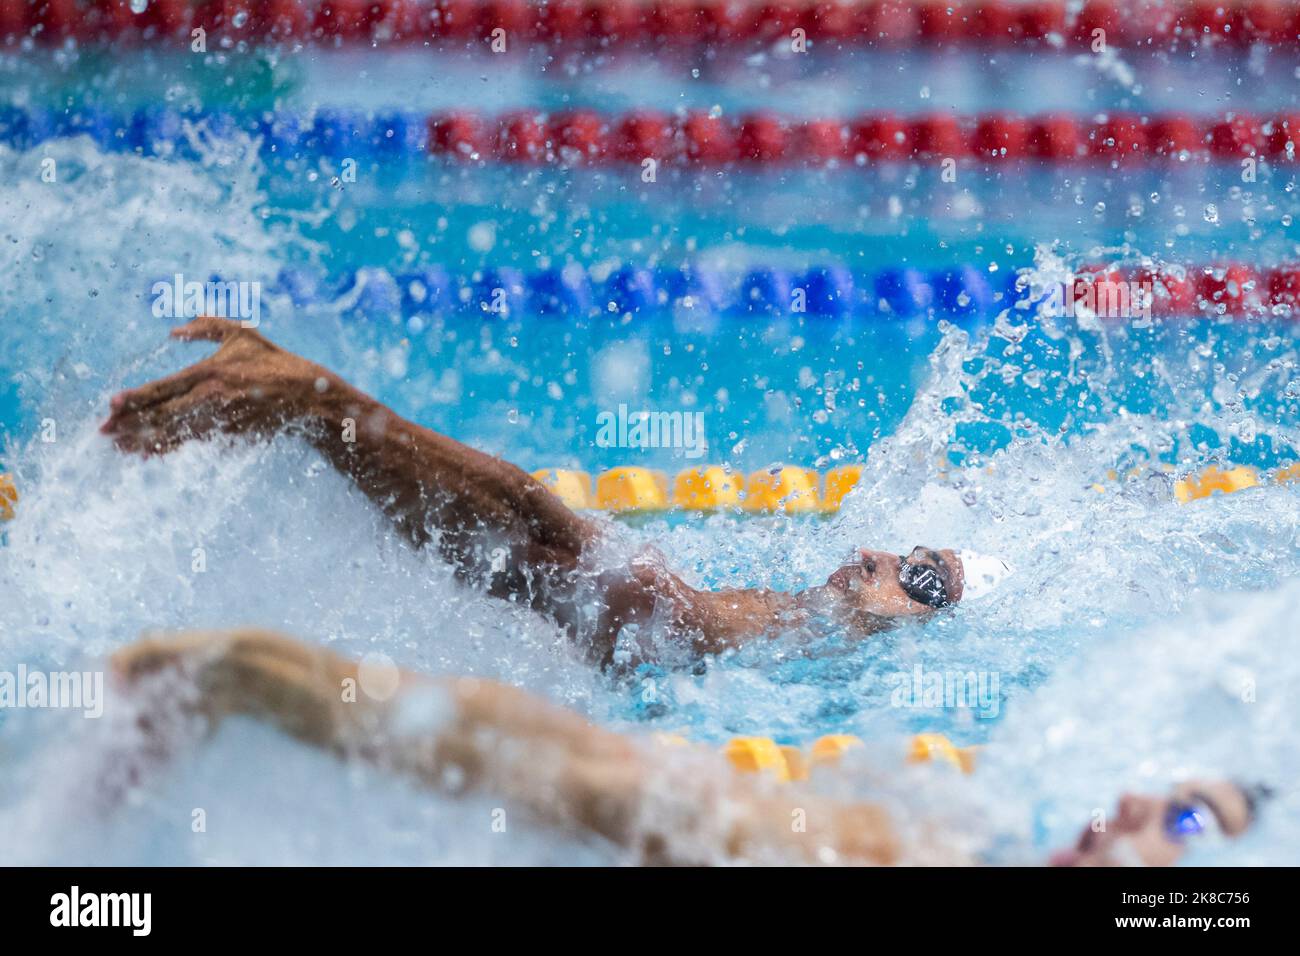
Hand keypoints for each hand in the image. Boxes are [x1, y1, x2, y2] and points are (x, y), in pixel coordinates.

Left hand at [101, 317, 327, 455]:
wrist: (308, 397)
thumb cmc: (274, 361)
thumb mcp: (243, 333)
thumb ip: (207, 326)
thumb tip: (173, 331)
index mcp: (210, 372)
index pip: (163, 388)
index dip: (135, 398)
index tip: (111, 405)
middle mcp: (210, 399)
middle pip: (161, 415)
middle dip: (130, 424)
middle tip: (104, 432)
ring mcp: (219, 420)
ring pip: (173, 433)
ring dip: (143, 440)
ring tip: (120, 446)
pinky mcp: (229, 435)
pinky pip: (191, 442)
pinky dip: (167, 448)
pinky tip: (148, 452)